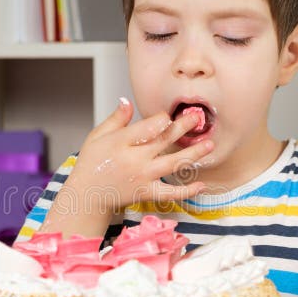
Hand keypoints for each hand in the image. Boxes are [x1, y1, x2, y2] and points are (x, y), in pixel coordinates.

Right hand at [65, 97, 214, 211]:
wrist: (88, 195)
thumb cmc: (92, 163)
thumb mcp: (97, 135)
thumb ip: (116, 119)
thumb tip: (127, 101)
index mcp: (121, 142)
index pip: (147, 127)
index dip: (161, 120)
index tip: (168, 115)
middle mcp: (134, 159)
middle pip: (164, 141)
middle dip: (183, 128)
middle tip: (198, 118)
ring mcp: (143, 177)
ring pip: (173, 164)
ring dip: (193, 154)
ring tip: (209, 145)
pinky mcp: (147, 192)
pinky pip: (171, 193)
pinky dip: (187, 191)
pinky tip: (202, 184)